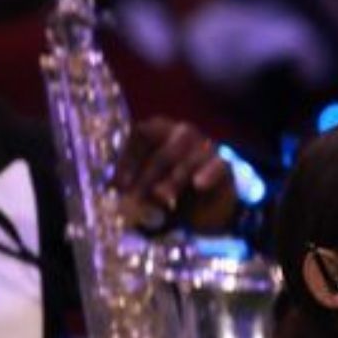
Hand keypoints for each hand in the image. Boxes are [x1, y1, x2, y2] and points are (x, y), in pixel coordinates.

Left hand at [116, 118, 236, 234]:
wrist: (208, 207)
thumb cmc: (171, 190)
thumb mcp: (146, 186)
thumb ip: (132, 185)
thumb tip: (114, 190)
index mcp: (159, 131)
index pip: (142, 134)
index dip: (129, 158)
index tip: (119, 184)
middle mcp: (182, 133)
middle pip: (163, 150)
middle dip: (147, 177)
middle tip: (136, 198)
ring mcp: (205, 147)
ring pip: (187, 160)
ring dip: (173, 180)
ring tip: (162, 198)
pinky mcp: (223, 164)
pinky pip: (216, 166)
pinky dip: (206, 174)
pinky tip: (197, 185)